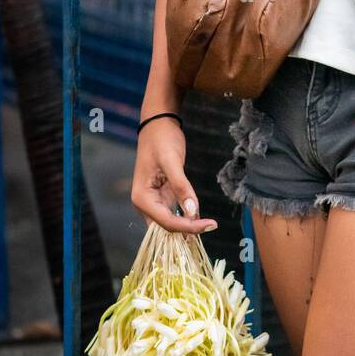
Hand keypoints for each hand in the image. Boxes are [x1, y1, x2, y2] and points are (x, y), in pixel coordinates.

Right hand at [131, 118, 217, 233]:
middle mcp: (145, 204)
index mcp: (142, 198)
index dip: (188, 227)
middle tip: (212, 226)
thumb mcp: (172, 161)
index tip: (210, 225)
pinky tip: (201, 219)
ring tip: (209, 226)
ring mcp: (153, 201)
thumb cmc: (162, 140)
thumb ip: (181, 187)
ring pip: (170, 223)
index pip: (166, 222)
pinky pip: (175, 213)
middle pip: (167, 227)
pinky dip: (186, 217)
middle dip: (188, 230)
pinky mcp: (162, 196)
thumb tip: (192, 212)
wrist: (158, 126)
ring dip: (188, 227)